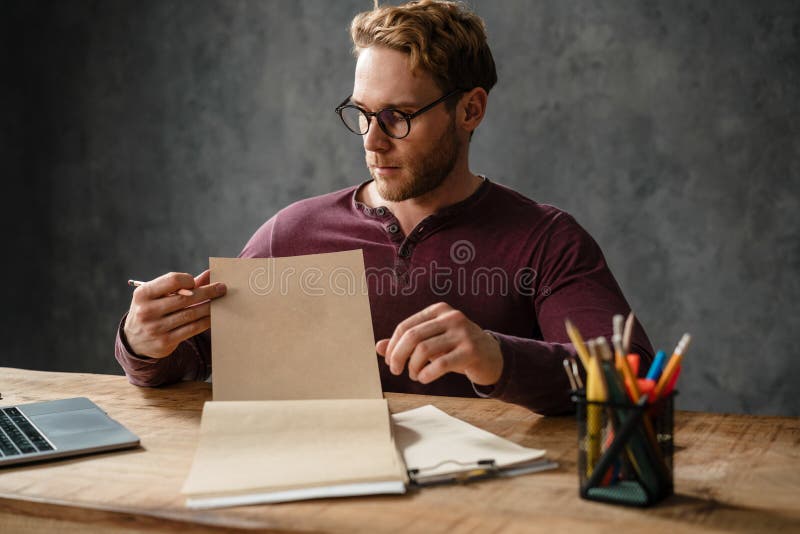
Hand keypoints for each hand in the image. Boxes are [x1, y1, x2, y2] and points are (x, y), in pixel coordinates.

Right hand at [122, 270, 226, 357]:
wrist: (134, 340)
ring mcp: (155, 328)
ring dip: (209, 307)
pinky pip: (192, 328)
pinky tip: (212, 316)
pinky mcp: (165, 341)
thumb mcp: (157, 295)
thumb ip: (181, 284)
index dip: (188, 280)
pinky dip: (205, 321)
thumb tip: (210, 273)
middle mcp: (146, 311)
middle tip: (222, 288)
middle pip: (185, 298)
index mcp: (143, 293)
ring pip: (191, 314)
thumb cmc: (152, 309)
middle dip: (208, 292)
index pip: (173, 280)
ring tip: (220, 302)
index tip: (195, 283)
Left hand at [376, 302, 502, 385]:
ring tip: (415, 375)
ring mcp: (463, 333)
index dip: (393, 345)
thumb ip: (407, 342)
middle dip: (398, 356)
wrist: (492, 357)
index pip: (406, 326)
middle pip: (412, 336)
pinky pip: (441, 364)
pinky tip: (425, 379)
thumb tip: (379, 346)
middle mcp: (451, 317)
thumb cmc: (456, 348)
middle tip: (395, 370)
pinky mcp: (471, 351)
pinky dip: (427, 374)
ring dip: (413, 367)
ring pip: (424, 350)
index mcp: (439, 311)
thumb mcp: (432, 342)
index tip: (389, 361)